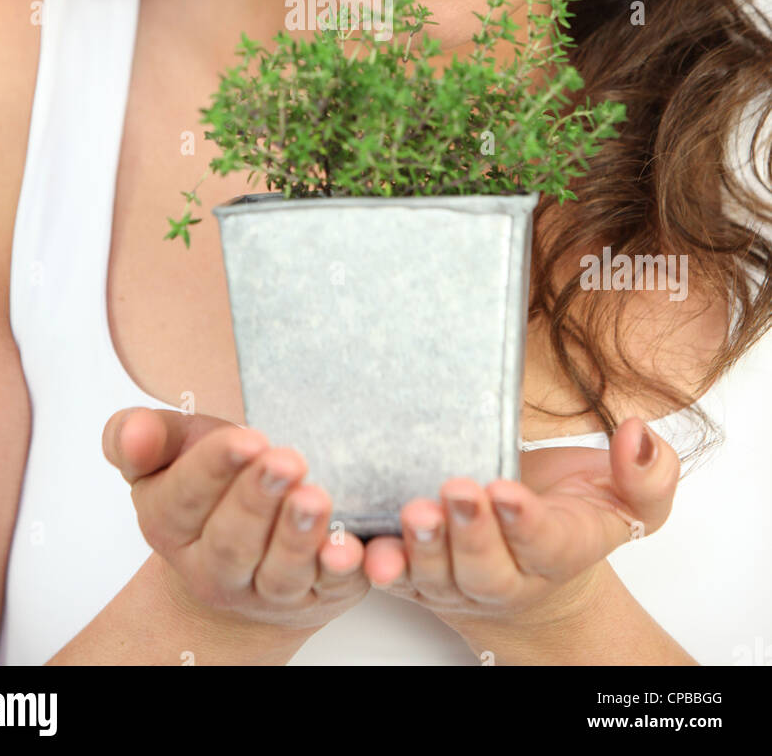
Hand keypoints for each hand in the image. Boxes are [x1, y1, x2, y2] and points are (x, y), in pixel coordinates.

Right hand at [102, 407, 369, 633]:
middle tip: (286, 460)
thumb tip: (136, 431)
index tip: (245, 438)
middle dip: (257, 499)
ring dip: (297, 536)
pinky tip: (349, 546)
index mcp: (171, 525)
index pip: (183, 499)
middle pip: (231, 541)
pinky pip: (331, 588)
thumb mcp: (170, 452)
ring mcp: (268, 587)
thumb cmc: (210, 486)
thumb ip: (141, 437)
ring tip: (315, 498)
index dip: (213, 468)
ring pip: (279, 572)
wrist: (242, 558)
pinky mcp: (321, 594)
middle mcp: (215, 566)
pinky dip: (341, 569)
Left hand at [359, 417, 678, 627]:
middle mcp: (504, 576)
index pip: (544, 544)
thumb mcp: (628, 497)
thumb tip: (636, 432)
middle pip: (485, 569)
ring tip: (413, 513)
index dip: (525, 522)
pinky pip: (393, 577)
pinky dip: (375, 564)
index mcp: (558, 552)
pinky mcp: (415, 575)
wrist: (528, 564)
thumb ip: (648, 474)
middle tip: (456, 492)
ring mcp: (455, 580)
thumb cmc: (572, 516)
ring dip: (420, 548)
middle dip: (470, 532)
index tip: (508, 489)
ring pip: (435, 577)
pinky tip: (363, 548)